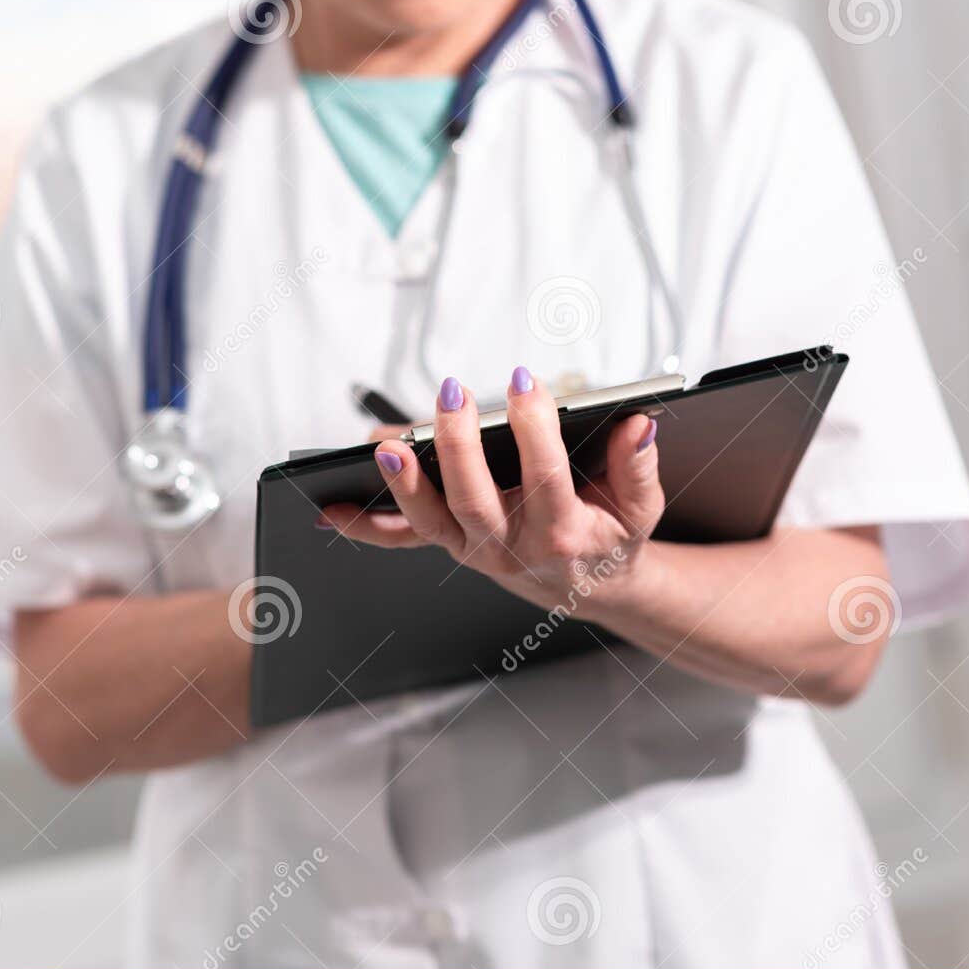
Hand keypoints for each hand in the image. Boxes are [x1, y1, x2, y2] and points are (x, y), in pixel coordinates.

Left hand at [320, 366, 662, 613]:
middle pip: (476, 501)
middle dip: (459, 446)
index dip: (536, 429)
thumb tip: (636, 423)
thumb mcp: (640, 508)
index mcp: (563, 535)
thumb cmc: (610, 534)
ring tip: (387, 445)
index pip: (547, 477)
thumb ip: (639, 467)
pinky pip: (402, 541)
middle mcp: (511, 548)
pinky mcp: (450, 545)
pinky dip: (364, 528)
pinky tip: (329, 507)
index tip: (525, 383)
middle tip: (450, 392)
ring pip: (433, 523)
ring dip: (406, 485)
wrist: (587, 585)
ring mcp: (474, 550)